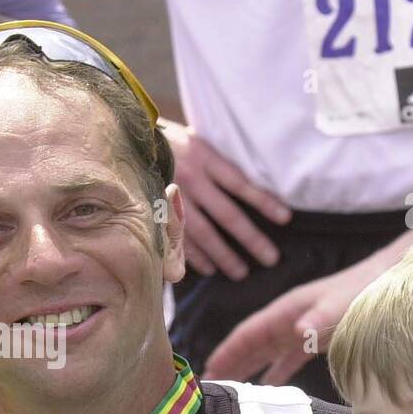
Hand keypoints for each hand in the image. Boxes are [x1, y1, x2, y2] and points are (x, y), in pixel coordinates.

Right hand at [162, 119, 290, 279]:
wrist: (127, 140)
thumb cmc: (169, 142)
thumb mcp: (195, 142)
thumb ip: (216, 163)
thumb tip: (248, 188)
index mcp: (204, 157)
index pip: (240, 184)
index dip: (264, 201)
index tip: (285, 219)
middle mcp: (190, 178)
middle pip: (226, 213)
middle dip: (250, 238)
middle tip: (270, 259)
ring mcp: (171, 196)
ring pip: (203, 231)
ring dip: (224, 254)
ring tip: (240, 273)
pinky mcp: (155, 209)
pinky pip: (178, 237)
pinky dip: (194, 255)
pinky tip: (210, 269)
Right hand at [203, 250, 394, 383]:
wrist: (391, 281)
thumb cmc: (365, 290)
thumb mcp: (341, 303)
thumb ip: (320, 317)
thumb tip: (298, 331)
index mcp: (288, 310)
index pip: (249, 332)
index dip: (228, 350)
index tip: (208, 367)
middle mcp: (289, 319)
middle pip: (252, 344)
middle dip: (230, 362)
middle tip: (209, 385)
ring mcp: (302, 329)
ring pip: (267, 352)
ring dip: (248, 368)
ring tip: (230, 388)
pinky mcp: (317, 339)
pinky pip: (288, 359)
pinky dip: (276, 372)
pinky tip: (268, 387)